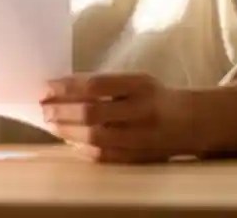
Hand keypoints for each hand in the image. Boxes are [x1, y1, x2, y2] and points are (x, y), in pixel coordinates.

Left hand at [41, 73, 191, 163]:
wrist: (192, 121)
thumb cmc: (155, 96)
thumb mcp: (135, 80)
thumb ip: (104, 83)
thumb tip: (62, 89)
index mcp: (140, 85)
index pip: (96, 86)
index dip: (67, 88)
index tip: (47, 87)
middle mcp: (142, 111)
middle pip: (92, 114)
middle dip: (61, 112)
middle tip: (44, 108)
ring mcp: (141, 137)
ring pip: (95, 138)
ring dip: (67, 131)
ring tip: (51, 123)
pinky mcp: (139, 158)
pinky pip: (103, 155)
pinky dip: (81, 148)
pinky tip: (69, 139)